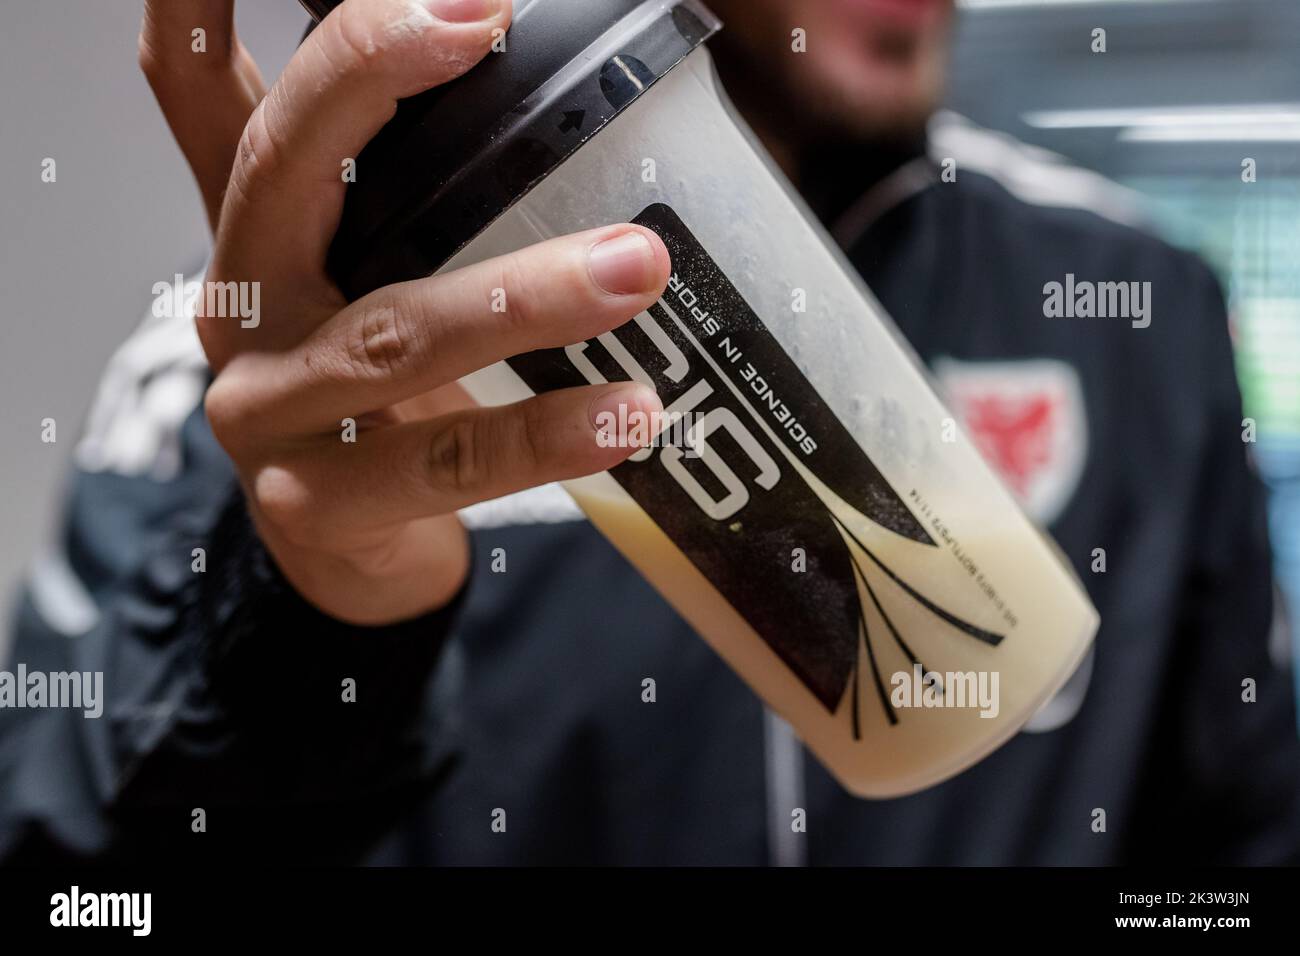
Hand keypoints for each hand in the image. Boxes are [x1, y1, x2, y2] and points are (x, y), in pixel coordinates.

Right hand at [139, 0, 668, 623]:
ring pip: (388, 331)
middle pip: (279, 166)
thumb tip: (525, 68)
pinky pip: (441, 465)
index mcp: (254, 228)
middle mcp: (241, 300)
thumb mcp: (371, 275)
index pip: (203, 90)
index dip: (244, 16)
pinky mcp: (315, 504)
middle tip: (489, 25)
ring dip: (521, 294)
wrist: (345, 548)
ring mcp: (265, 408)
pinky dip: (541, 438)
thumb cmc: (376, 390)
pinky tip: (626, 415)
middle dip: (377, 80)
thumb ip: (404, 185)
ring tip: (635, 268)